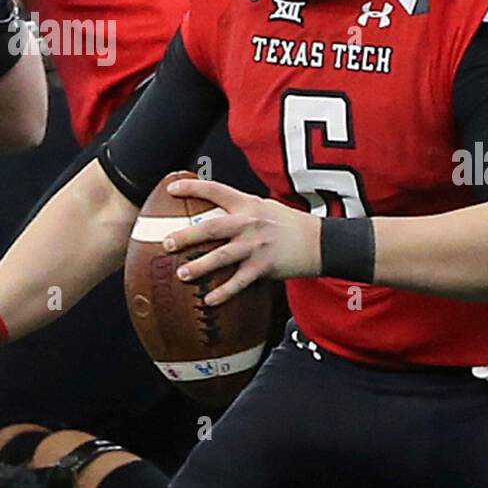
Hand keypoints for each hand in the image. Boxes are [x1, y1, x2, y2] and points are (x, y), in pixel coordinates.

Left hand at [162, 178, 321, 305]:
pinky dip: (223, 292)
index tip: (171, 188)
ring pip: (221, 256)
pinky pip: (239, 281)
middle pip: (212, 228)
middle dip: (186, 236)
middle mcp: (250, 223)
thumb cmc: (292, 225)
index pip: (217, 191)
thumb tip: (216, 213)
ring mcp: (256, 246)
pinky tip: (209, 300)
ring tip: (182, 274)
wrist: (321, 242)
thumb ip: (243, 210)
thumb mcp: (267, 208)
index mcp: (249, 204)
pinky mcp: (264, 266)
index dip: (193, 187)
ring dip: (199, 266)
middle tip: (166, 244)